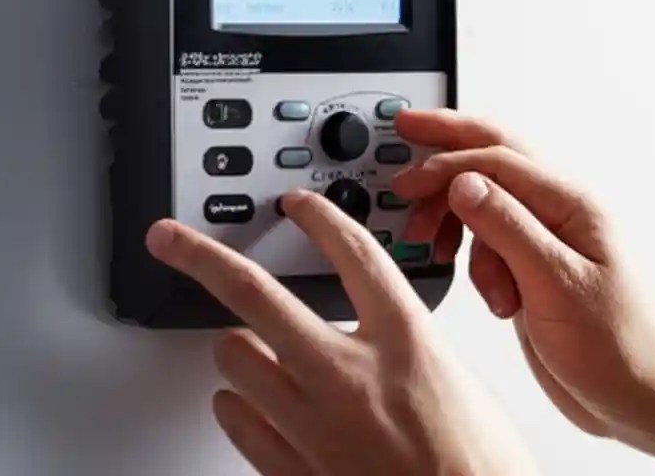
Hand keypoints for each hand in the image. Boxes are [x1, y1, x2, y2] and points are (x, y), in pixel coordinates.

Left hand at [143, 192, 535, 475]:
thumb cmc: (482, 471)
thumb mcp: (462, 383)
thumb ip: (412, 347)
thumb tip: (384, 335)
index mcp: (406, 341)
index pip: (351, 251)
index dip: (318, 217)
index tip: (298, 206)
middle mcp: (350, 375)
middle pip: (253, 293)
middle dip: (199, 256)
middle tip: (172, 240)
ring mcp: (313, 425)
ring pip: (232, 357)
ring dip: (237, 347)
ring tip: (250, 348)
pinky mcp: (292, 471)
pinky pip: (236, 420)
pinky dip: (237, 405)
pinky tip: (250, 403)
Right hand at [391, 109, 654, 445]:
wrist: (641, 396)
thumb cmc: (619, 346)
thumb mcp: (557, 284)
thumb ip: (508, 228)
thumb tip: (463, 182)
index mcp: (571, 205)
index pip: (497, 159)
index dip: (446, 162)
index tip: (407, 182)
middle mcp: (558, 214)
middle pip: (494, 157)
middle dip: (447, 143)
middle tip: (404, 134)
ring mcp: (544, 241)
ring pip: (485, 201)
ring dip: (455, 219)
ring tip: (435, 247)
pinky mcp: (533, 270)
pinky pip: (490, 242)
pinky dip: (472, 258)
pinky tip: (480, 289)